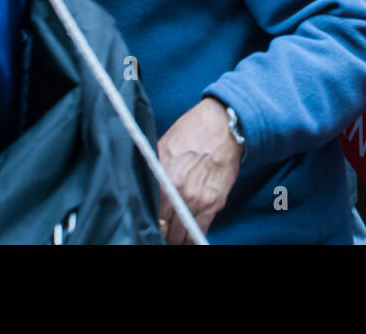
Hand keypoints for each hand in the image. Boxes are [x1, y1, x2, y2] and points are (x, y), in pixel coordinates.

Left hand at [157, 96, 241, 243]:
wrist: (224, 126)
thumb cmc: (192, 132)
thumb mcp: (163, 146)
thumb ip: (153, 170)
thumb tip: (141, 185)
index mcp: (168, 180)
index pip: (152, 215)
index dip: (149, 223)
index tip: (148, 224)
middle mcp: (184, 194)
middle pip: (166, 229)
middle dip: (162, 232)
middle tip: (160, 230)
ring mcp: (201, 200)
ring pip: (183, 234)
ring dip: (176, 238)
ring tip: (172, 236)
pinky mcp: (216, 202)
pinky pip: (202, 229)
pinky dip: (193, 237)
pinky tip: (186, 237)